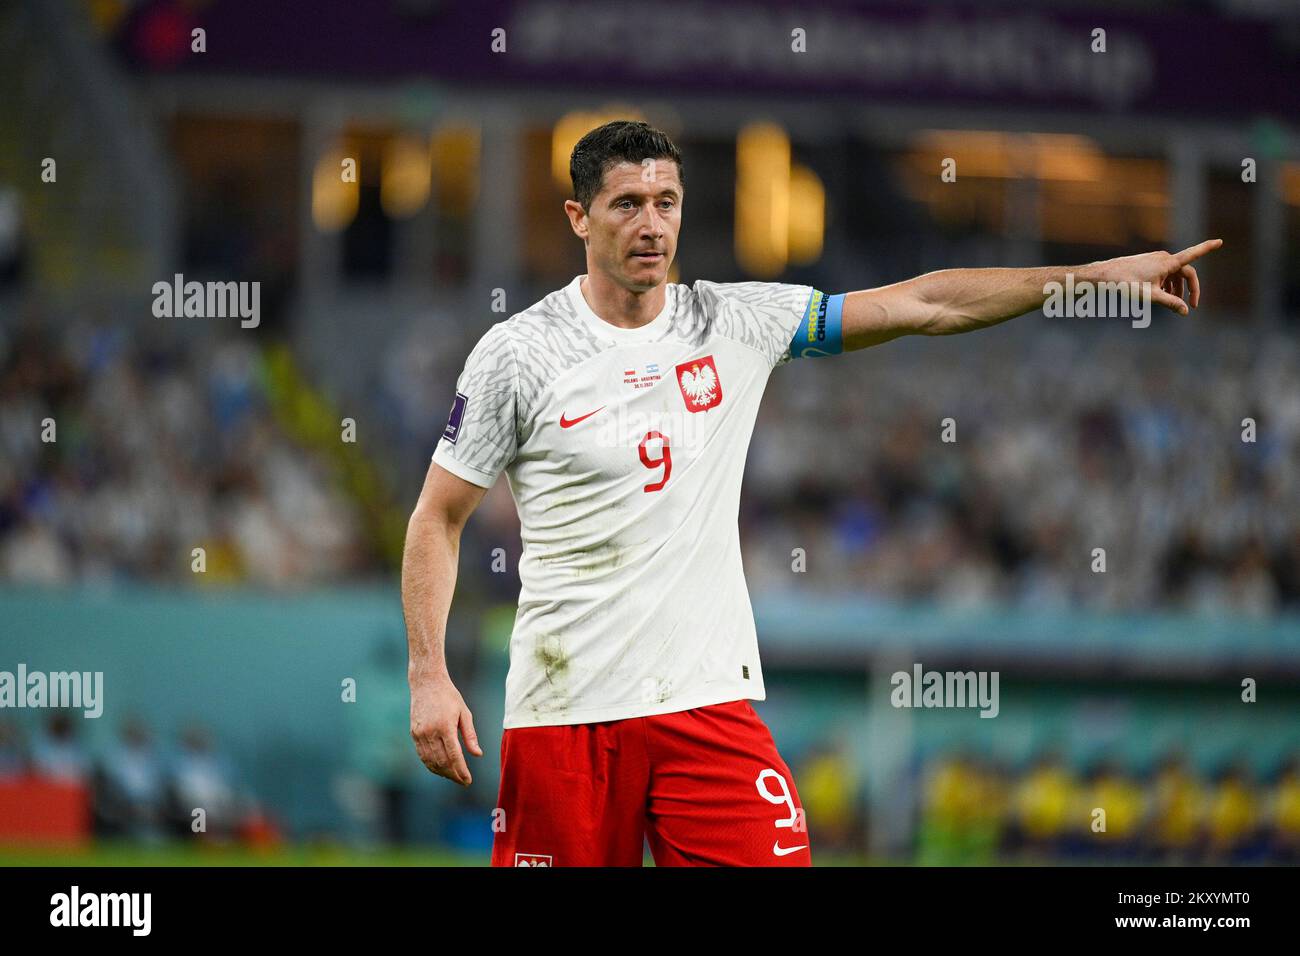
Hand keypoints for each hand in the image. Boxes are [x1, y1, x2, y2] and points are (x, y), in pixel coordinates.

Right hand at [410, 673, 482, 785]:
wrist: (426, 683)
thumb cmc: (449, 696)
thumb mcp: (464, 712)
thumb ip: (470, 735)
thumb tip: (477, 755)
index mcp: (445, 726)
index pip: (454, 756)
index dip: (461, 771)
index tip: (468, 781)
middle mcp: (430, 732)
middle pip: (442, 762)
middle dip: (453, 775)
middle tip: (463, 782)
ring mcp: (420, 734)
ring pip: (430, 761)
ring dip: (442, 773)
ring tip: (453, 777)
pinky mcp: (414, 734)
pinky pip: (422, 755)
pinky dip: (431, 765)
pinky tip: (440, 769)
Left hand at [1096, 238, 1222, 315]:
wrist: (1105, 276)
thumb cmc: (1127, 284)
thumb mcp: (1150, 296)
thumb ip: (1170, 303)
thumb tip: (1185, 312)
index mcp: (1168, 262)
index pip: (1193, 254)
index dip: (1207, 248)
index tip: (1220, 241)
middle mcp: (1164, 258)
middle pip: (1185, 273)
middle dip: (1190, 289)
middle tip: (1191, 305)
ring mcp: (1156, 260)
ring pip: (1174, 274)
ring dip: (1177, 289)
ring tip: (1173, 304)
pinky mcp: (1148, 263)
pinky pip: (1164, 273)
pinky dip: (1167, 284)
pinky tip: (1162, 296)